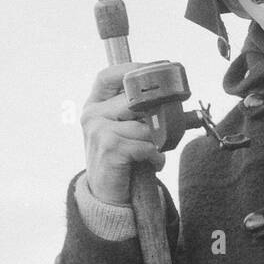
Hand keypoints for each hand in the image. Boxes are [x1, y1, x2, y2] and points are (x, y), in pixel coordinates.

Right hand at [81, 63, 165, 205]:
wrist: (106, 194)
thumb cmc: (121, 158)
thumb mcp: (124, 130)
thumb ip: (136, 112)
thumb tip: (170, 97)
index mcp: (95, 105)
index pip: (108, 77)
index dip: (131, 70)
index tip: (154, 69)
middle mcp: (92, 115)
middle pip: (134, 100)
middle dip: (156, 113)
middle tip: (164, 125)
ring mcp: (99, 131)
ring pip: (145, 125)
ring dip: (157, 142)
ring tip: (152, 153)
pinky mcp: (110, 148)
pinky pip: (146, 144)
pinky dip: (155, 156)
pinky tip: (150, 163)